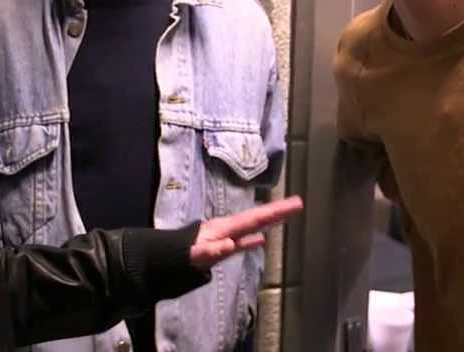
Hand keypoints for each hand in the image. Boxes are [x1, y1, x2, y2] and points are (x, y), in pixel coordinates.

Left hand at [189, 196, 303, 269]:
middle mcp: (227, 229)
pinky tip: (261, 239)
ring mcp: (225, 237)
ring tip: (285, 215)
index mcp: (224, 228)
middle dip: (277, 211)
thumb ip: (212, 250)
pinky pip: (242, 240)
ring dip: (268, 221)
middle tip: (298, 203)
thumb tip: (232, 244)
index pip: (254, 218)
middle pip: (256, 218)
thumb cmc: (180, 256)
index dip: (275, 211)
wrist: (165, 260)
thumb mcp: (194, 255)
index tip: (295, 203)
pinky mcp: (222, 248)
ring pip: (252, 227)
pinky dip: (252, 239)